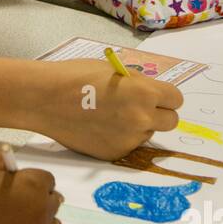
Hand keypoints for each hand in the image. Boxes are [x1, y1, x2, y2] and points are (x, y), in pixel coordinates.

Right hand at [0, 149, 62, 223]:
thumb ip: (3, 161)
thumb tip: (14, 168)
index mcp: (32, 184)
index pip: (48, 180)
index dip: (32, 179)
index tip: (17, 183)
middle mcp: (39, 209)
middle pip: (53, 201)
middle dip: (38, 197)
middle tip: (14, 199)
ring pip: (51, 222)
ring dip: (39, 217)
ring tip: (13, 216)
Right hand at [35, 60, 181, 159]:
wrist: (45, 99)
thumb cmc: (76, 76)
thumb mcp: (114, 70)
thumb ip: (137, 83)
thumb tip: (148, 92)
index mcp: (145, 93)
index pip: (176, 99)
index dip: (166, 96)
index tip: (156, 96)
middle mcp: (142, 119)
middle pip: (171, 122)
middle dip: (160, 114)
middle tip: (141, 109)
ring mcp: (128, 139)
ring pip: (147, 134)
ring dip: (138, 127)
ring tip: (110, 116)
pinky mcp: (114, 153)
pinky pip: (127, 145)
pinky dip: (119, 137)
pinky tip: (98, 126)